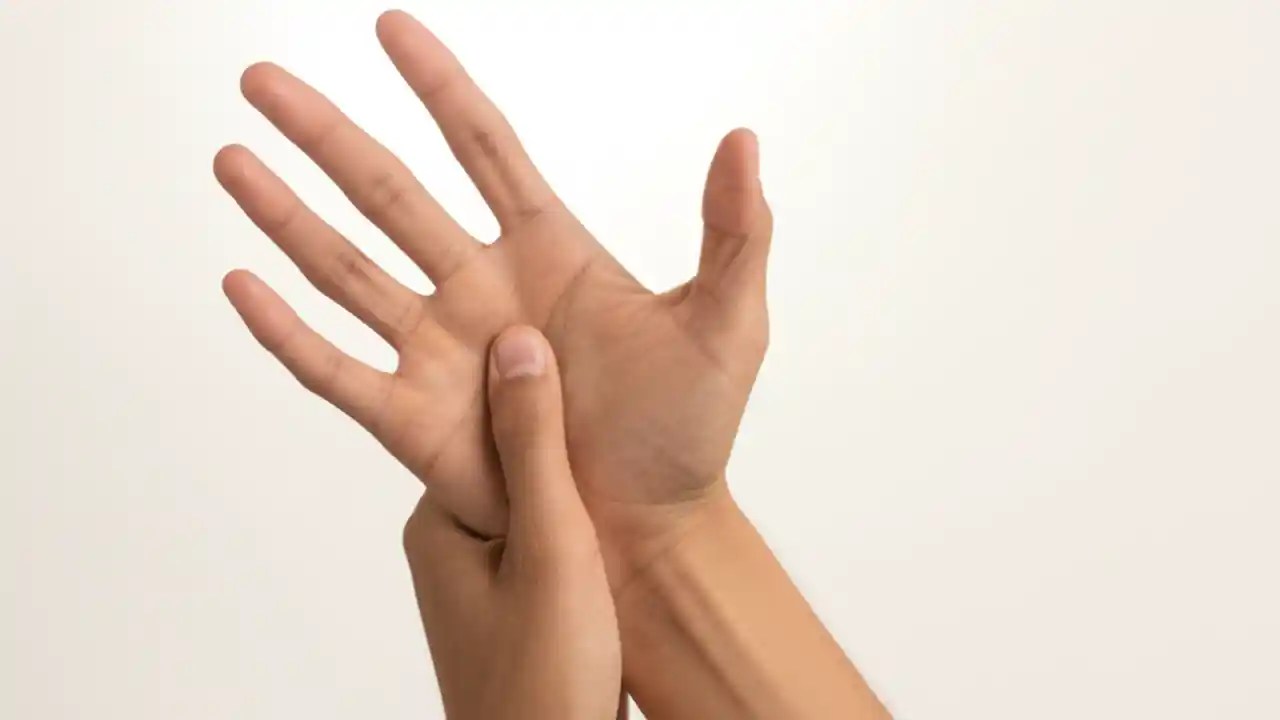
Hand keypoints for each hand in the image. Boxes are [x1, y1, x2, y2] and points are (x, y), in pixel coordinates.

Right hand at [218, 10, 771, 580]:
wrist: (651, 528)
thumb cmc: (688, 432)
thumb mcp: (727, 325)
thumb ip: (734, 232)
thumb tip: (743, 140)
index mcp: (547, 250)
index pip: (482, 146)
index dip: (437, 84)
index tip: (389, 28)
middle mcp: (479, 289)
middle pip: (389, 192)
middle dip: (326, 133)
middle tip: (262, 79)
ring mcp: (440, 351)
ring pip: (346, 268)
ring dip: (286, 215)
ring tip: (231, 158)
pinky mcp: (414, 421)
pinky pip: (336, 371)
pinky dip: (285, 331)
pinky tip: (240, 284)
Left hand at [403, 326, 621, 719]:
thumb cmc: (542, 679)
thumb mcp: (552, 548)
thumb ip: (536, 447)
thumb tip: (519, 344)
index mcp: (438, 521)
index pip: (478, 418)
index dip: (528, 377)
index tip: (574, 335)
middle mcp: (448, 544)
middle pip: (503, 451)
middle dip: (552, 420)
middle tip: (614, 383)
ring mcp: (477, 577)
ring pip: (528, 495)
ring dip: (571, 471)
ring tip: (626, 442)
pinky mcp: (510, 604)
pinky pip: (543, 534)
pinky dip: (578, 515)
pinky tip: (620, 513)